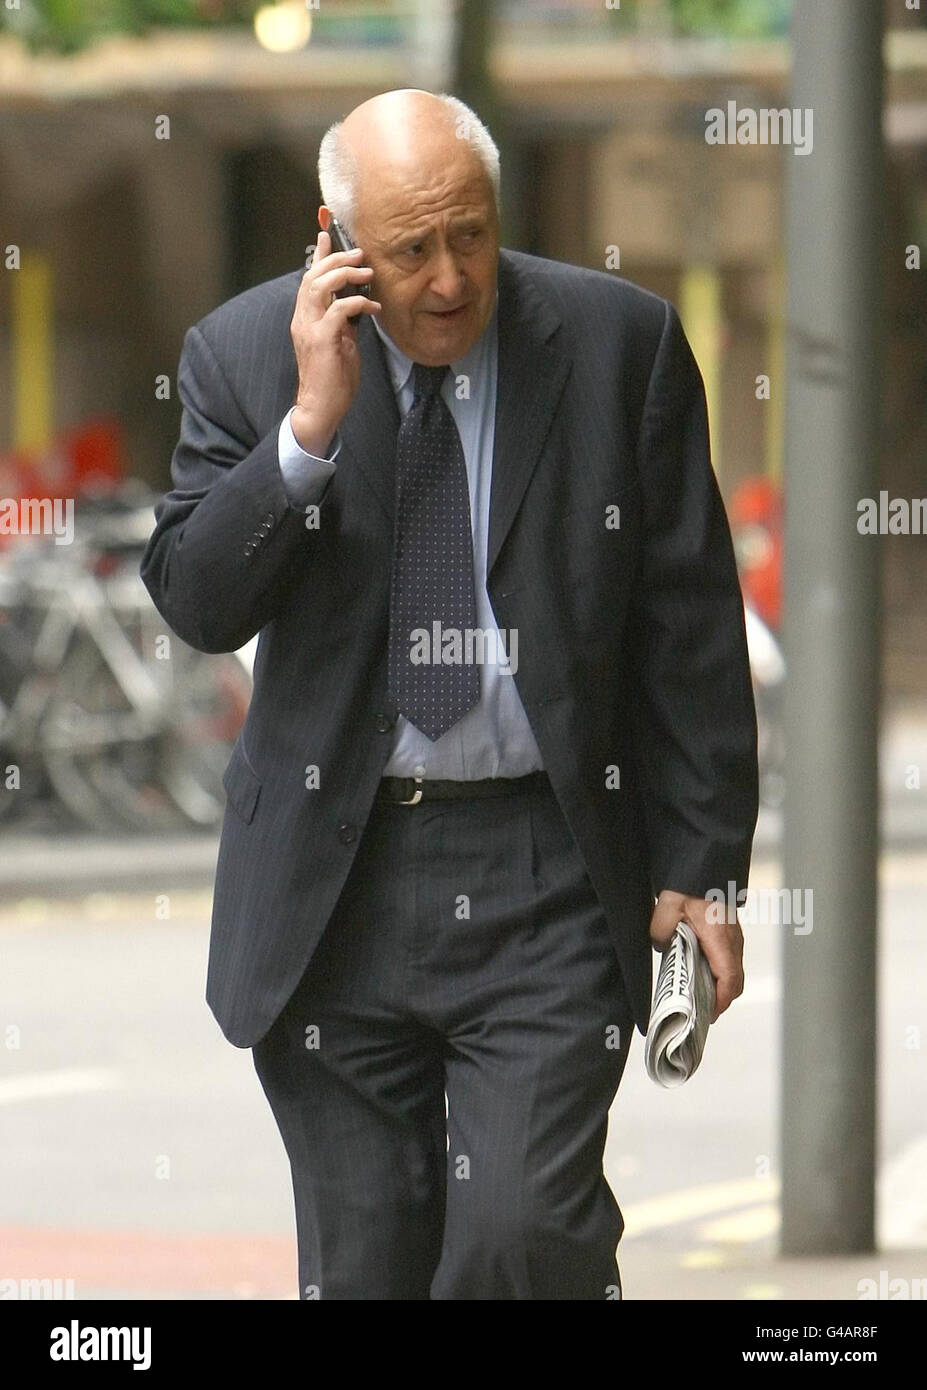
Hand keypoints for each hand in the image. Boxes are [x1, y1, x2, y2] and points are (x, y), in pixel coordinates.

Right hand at [289, 228, 381, 453]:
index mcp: (305, 318)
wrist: (320, 408)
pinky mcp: (321, 340)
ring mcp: (309, 329)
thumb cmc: (332, 379)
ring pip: (319, 286)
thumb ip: (343, 322)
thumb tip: (356, 304)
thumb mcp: (340, 343)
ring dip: (344, 274)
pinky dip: (357, 303)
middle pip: (313, 275)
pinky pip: (339, 310)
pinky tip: (373, 307)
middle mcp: (302, 319)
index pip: (308, 278)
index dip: (319, 254)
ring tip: (366, 272)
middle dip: (336, 259)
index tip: (327, 232)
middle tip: (360, 254)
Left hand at [648, 889, 743, 1023]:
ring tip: (698, 997)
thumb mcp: (668, 907)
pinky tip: (700, 974)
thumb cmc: (690, 884)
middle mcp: (733, 942)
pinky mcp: (730, 934)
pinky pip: (730, 961)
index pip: (728, 980)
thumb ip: (661, 930)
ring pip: (734, 972)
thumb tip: (662, 947)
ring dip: (720, 988)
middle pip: (735, 982)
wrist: (704, 865)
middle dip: (720, 1001)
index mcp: (720, 939)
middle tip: (699, 1012)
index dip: (719, 1001)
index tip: (706, 1015)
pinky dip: (720, 974)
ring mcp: (734, 938)